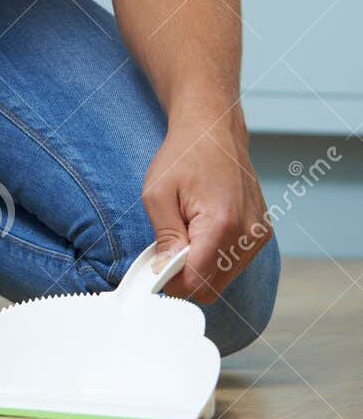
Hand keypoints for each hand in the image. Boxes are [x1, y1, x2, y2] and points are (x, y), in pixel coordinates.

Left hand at [142, 109, 271, 302]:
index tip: (157, 270)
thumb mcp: (157, 194)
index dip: (172, 283)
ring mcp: (259, 235)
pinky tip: (204, 230)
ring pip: (224, 278)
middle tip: (168, 249)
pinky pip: (235, 263)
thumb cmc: (184, 156)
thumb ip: (164, 239)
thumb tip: (164, 274)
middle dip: (185, 277)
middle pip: (212, 287)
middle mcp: (247, 234)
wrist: (214, 131)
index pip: (197, 282)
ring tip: (187, 232)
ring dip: (201, 266)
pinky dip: (216, 257)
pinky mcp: (262, 234)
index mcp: (221, 224)